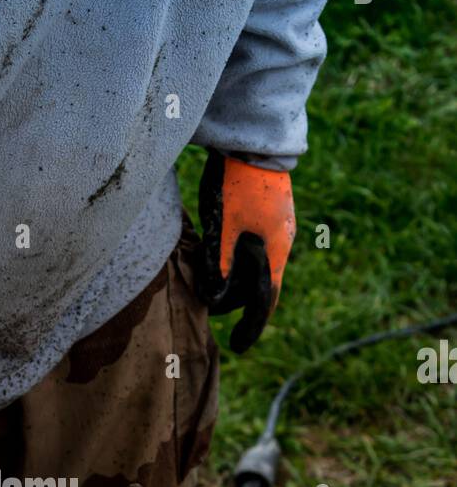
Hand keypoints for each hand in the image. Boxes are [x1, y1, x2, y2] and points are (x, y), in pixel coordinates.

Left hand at [196, 152, 295, 352]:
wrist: (256, 138)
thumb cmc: (238, 182)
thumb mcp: (224, 224)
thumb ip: (220, 261)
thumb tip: (214, 299)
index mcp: (274, 251)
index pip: (264, 302)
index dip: (252, 327)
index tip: (237, 348)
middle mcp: (279, 243)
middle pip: (256, 286)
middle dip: (232, 301)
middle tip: (207, 308)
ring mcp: (276, 227)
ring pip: (253, 266)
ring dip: (231, 279)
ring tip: (206, 283)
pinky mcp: (266, 213)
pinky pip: (251, 247)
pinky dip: (235, 260)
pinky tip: (216, 255)